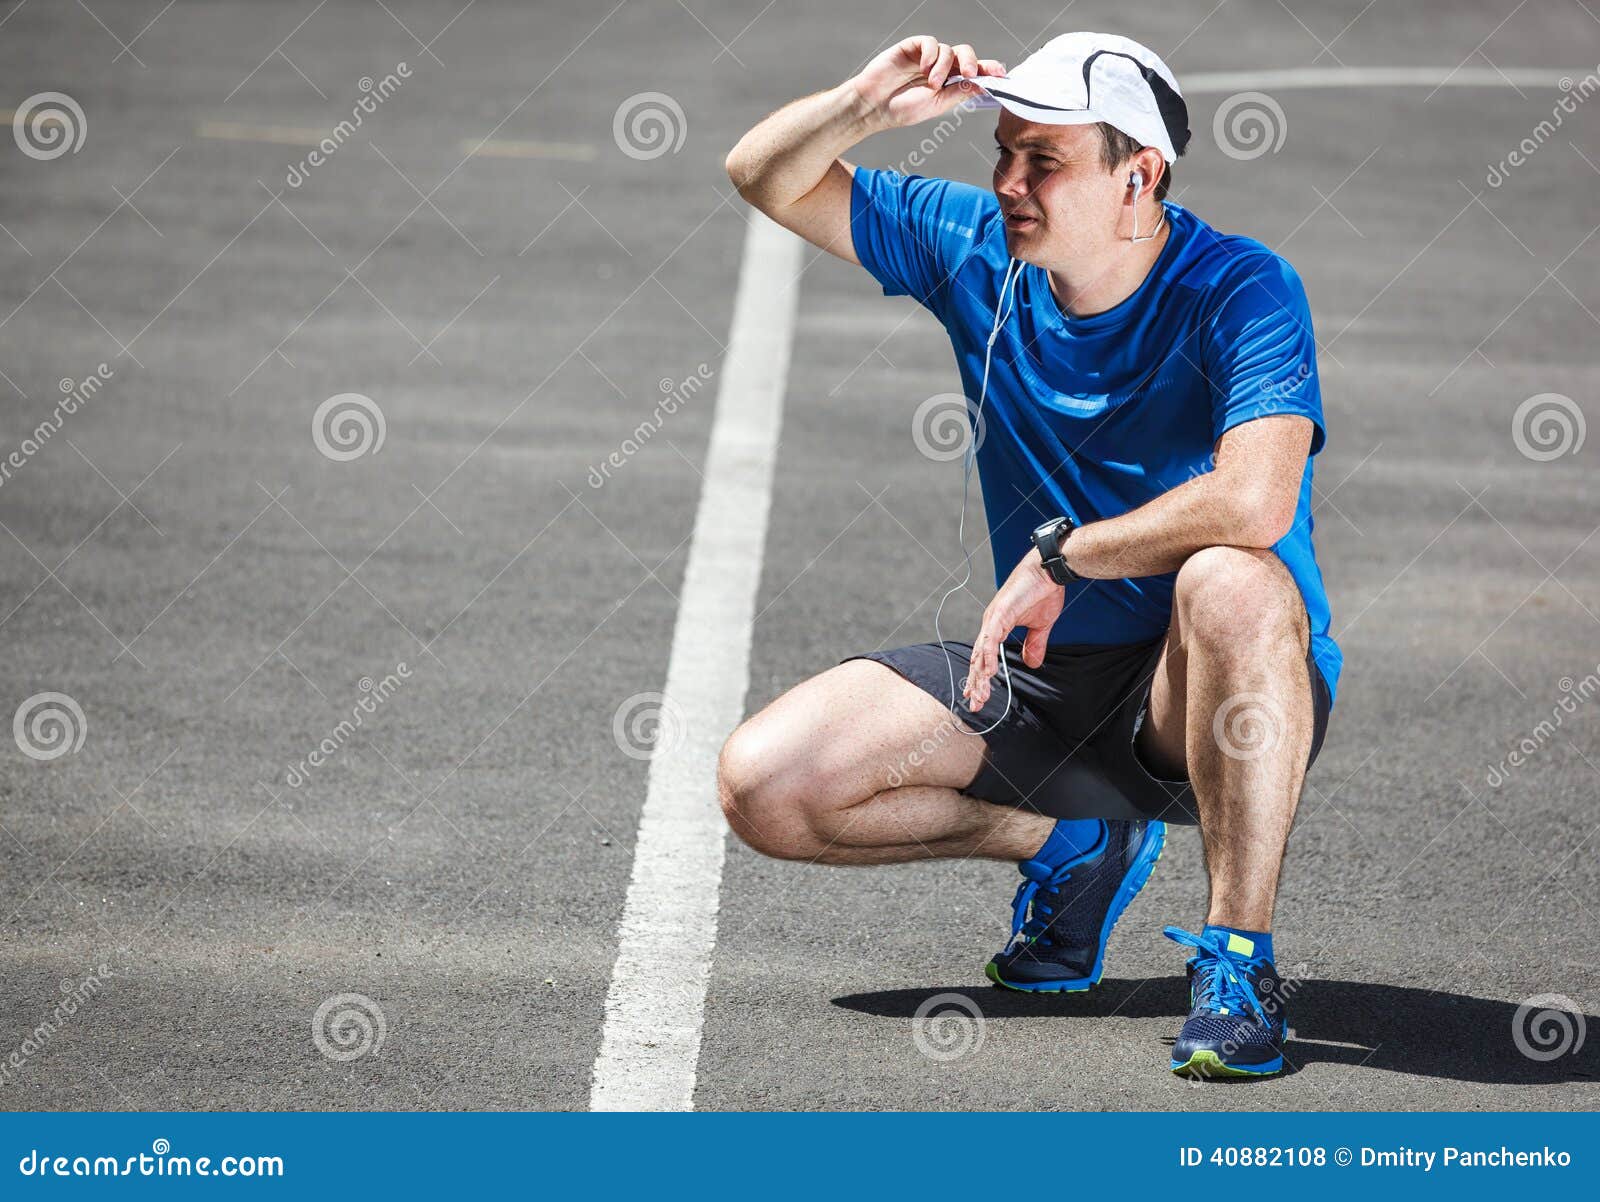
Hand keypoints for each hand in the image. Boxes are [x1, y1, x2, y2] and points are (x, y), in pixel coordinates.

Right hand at [850, 35, 1004, 130]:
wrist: (874, 107)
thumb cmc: (902, 109)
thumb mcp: (937, 104)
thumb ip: (960, 91)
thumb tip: (984, 83)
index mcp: (949, 83)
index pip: (973, 71)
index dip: (988, 70)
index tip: (1001, 74)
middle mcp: (941, 67)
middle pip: (966, 55)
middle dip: (973, 62)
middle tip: (970, 74)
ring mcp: (927, 57)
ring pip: (949, 50)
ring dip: (944, 66)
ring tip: (931, 84)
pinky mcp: (913, 47)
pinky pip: (930, 42)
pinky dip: (932, 54)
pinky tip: (925, 67)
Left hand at [963, 548, 1063, 711]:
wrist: (1048, 570)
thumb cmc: (1043, 592)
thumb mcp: (1040, 626)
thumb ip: (1033, 645)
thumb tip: (1031, 664)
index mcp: (997, 627)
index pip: (984, 657)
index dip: (980, 677)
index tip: (976, 695)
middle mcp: (990, 624)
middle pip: (979, 659)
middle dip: (976, 683)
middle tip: (975, 704)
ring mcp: (993, 618)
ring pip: (981, 653)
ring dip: (980, 675)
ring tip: (979, 695)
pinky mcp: (1000, 613)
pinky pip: (990, 639)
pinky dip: (987, 656)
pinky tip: (987, 672)